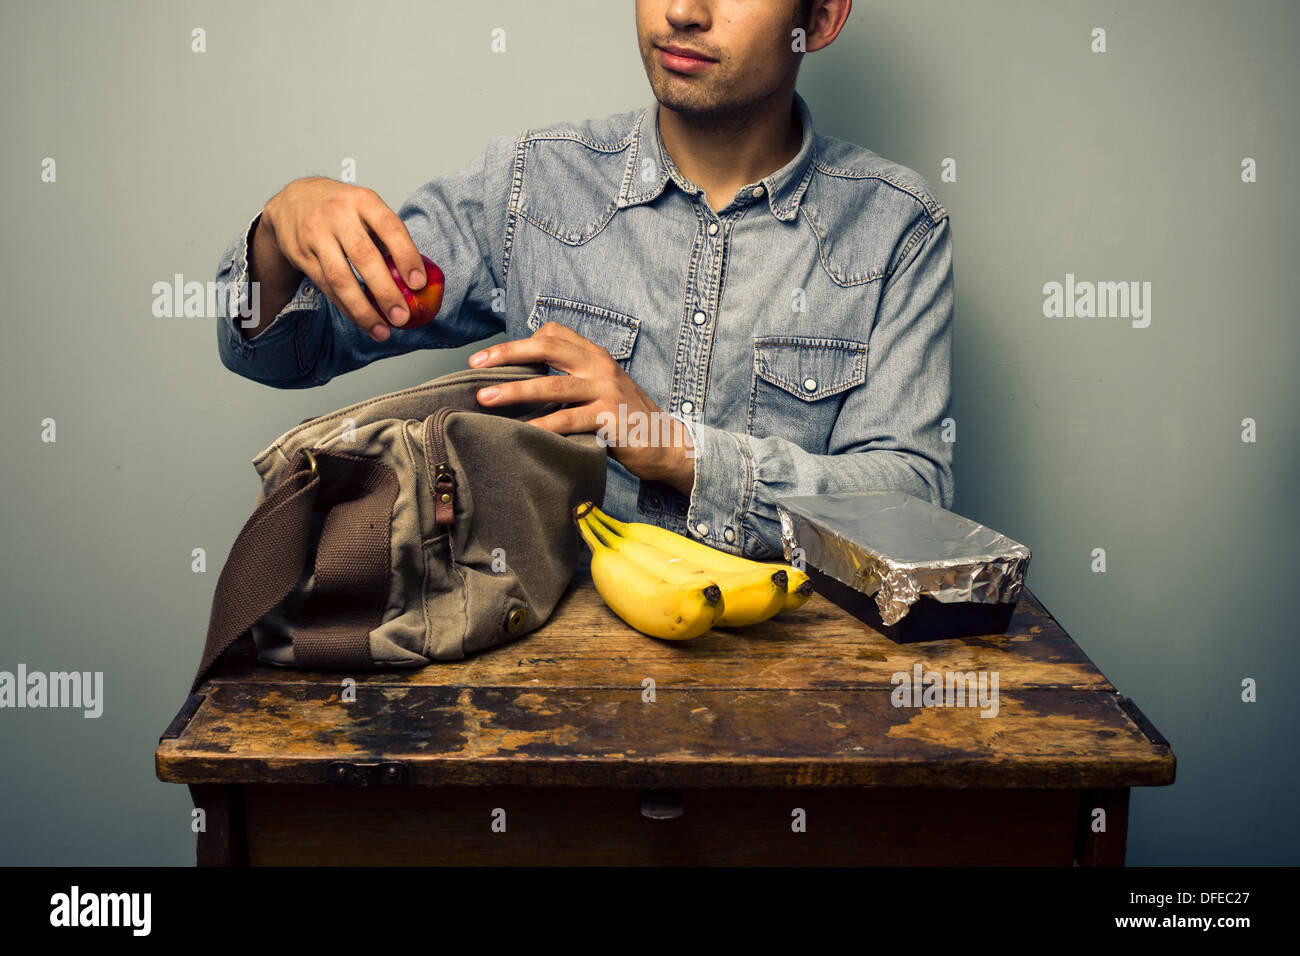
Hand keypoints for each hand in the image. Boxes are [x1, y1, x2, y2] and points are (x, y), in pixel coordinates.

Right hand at [262, 177, 425, 341]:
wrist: (291, 201)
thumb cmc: (340, 208)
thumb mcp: (365, 209)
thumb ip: (387, 237)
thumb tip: (414, 280)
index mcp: (363, 200)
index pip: (390, 228)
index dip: (406, 257)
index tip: (418, 284)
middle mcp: (338, 215)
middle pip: (364, 257)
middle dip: (385, 292)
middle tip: (401, 317)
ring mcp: (316, 234)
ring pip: (340, 278)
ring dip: (363, 310)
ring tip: (382, 331)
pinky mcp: (301, 254)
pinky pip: (326, 287)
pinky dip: (346, 307)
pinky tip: (362, 320)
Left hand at [468, 322, 695, 493]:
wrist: (665, 442)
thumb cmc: (624, 417)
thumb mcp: (600, 387)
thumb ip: (571, 378)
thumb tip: (522, 381)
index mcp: (594, 354)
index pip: (552, 333)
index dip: (517, 343)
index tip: (486, 360)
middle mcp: (599, 365)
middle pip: (546, 347)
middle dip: (506, 354)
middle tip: (475, 366)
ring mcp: (606, 390)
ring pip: (551, 384)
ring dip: (514, 391)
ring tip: (485, 399)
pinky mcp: (609, 418)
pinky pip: (568, 420)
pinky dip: (542, 426)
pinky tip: (521, 432)